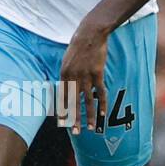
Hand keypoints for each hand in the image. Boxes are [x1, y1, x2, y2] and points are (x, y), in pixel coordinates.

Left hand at [58, 20, 108, 134]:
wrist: (90, 33)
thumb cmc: (79, 46)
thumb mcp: (67, 60)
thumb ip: (68, 74)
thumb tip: (68, 87)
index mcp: (64, 74)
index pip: (62, 97)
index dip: (63, 111)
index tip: (63, 122)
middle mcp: (73, 77)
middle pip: (73, 102)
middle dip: (74, 118)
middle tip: (75, 131)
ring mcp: (85, 76)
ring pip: (87, 100)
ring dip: (89, 115)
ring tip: (90, 127)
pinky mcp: (97, 73)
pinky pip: (100, 92)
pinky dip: (101, 103)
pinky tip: (102, 113)